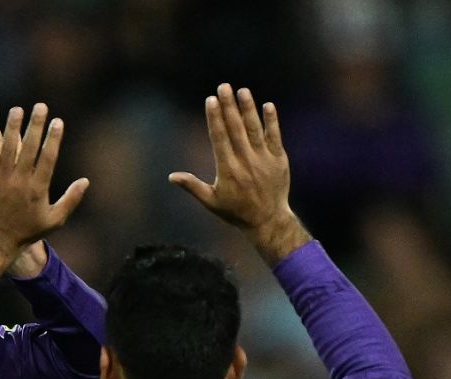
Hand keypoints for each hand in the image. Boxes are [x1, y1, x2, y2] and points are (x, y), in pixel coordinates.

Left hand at [0, 104, 89, 277]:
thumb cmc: (27, 232)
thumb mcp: (54, 220)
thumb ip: (71, 200)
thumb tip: (86, 181)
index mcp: (38, 189)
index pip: (48, 158)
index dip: (53, 139)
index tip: (58, 121)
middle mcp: (20, 183)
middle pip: (30, 148)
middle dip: (36, 126)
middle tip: (40, 106)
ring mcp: (1, 182)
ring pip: (8, 149)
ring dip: (13, 128)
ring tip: (17, 110)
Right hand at [169, 84, 309, 263]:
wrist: (268, 220)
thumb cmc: (235, 211)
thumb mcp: (211, 202)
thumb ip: (192, 186)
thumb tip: (171, 177)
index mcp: (227, 169)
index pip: (219, 137)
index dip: (214, 118)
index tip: (210, 100)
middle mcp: (245, 161)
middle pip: (235, 128)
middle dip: (228, 106)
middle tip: (223, 87)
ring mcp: (263, 159)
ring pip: (254, 129)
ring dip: (248, 108)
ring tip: (242, 91)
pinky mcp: (279, 160)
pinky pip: (274, 137)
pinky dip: (271, 121)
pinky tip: (267, 105)